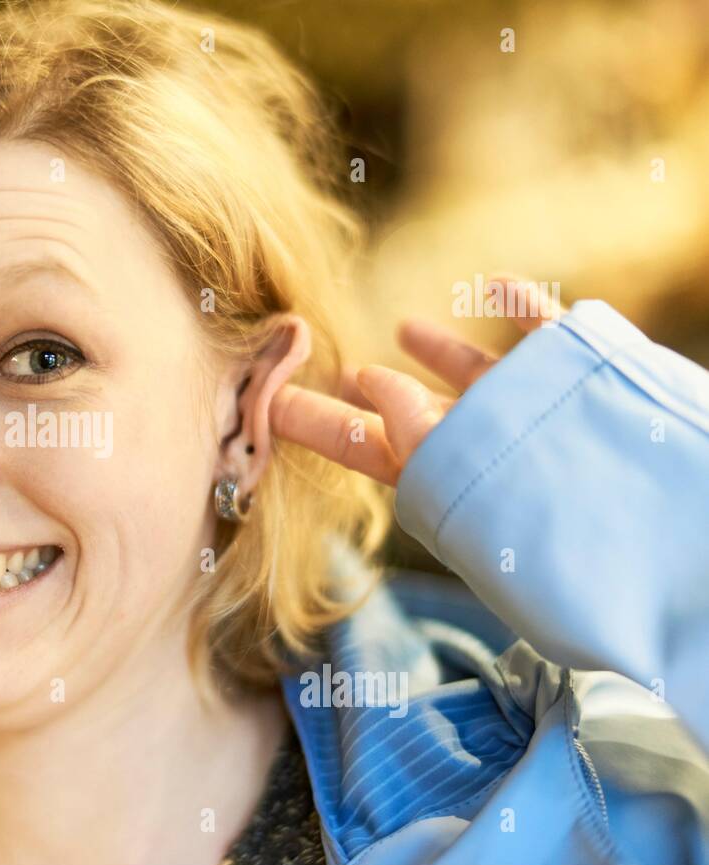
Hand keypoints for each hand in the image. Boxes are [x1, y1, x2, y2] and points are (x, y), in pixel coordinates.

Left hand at [270, 277, 564, 485]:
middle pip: (402, 410)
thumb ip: (404, 425)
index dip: (312, 424)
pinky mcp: (573, 376)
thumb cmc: (540, 507)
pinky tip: (498, 286)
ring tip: (404, 330)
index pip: (355, 445)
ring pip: (473, 375)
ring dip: (441, 351)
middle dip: (360, 391)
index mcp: (436, 473)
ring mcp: (524, 410)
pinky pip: (542, 334)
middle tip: (316, 373)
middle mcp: (475, 442)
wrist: (653, 519)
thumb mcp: (450, 472)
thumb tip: (365, 380)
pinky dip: (519, 304)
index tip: (270, 406)